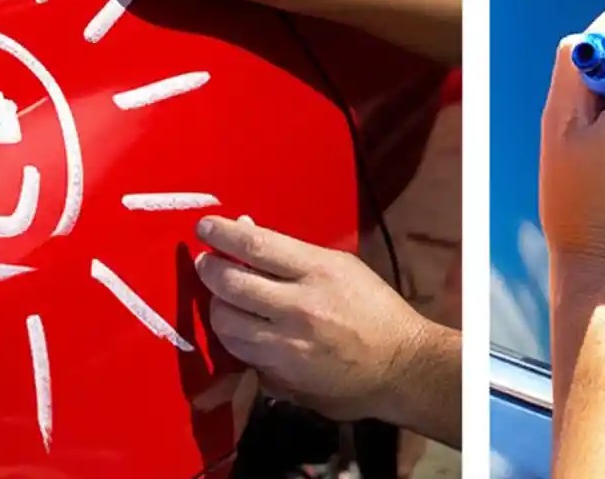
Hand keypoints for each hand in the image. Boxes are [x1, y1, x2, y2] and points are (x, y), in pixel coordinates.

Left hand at [192, 215, 427, 422]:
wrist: (400, 367)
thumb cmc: (374, 309)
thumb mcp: (342, 268)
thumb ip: (294, 255)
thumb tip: (247, 233)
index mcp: (318, 272)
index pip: (255, 246)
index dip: (221, 234)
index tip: (204, 227)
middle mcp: (298, 308)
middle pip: (231, 284)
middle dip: (209, 269)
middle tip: (206, 263)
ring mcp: (286, 347)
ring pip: (226, 324)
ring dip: (218, 307)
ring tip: (223, 298)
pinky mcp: (280, 377)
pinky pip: (241, 354)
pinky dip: (236, 338)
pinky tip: (242, 329)